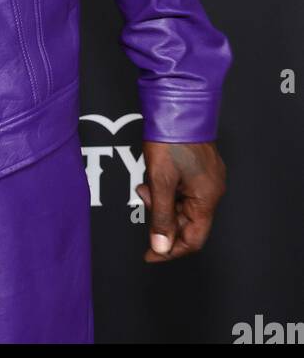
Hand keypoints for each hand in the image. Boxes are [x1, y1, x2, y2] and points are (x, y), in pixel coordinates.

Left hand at [136, 140, 225, 262]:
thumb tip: (161, 246)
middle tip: (144, 198)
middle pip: (188, 221)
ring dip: (162, 201)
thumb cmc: (170, 138)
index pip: (193, 239)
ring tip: (147, 183)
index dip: (170, 250)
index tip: (151, 254)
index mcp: (207, 197)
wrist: (177, 104)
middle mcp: (212, 190)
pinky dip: (167, 188)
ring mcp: (208, 177)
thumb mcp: (160, 181)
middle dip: (162, 217)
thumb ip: (160, 216)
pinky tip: (154, 176)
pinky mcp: (200, 166)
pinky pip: (184, 189)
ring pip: (184, 204)